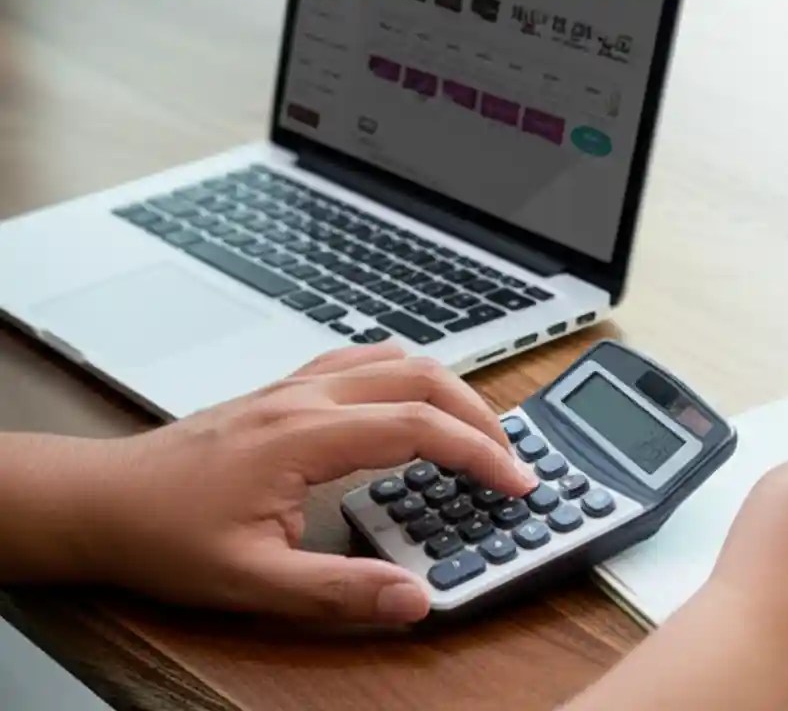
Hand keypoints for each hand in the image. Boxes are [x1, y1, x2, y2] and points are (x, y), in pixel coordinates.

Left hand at [69, 343, 537, 624]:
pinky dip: (407, 375)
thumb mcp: (253, 581)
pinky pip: (362, 359)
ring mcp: (294, 386)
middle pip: (422, 376)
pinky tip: (413, 403)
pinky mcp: (284, 391)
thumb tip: (414, 597)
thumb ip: (340, 591)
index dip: (480, 453)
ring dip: (448, 389)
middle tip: (510, 457)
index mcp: (305, 436)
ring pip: (395, 359)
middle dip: (480, 413)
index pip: (420, 427)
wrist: (101, 502)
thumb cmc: (165, 536)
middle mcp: (305, 397)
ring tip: (476, 431)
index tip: (516, 482)